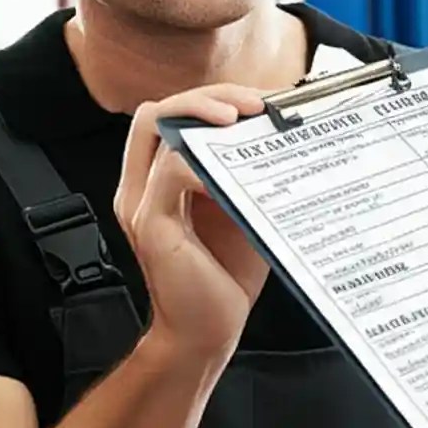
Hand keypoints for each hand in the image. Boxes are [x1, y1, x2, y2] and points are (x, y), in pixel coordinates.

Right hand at [113, 85, 270, 360]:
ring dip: (203, 115)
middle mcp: (143, 186)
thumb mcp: (242, 208)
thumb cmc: (228, 272)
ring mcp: (141, 205)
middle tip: (254, 105)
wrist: (208, 330)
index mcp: (161, 179)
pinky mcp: (152, 227)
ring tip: (245, 120)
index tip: (259, 101)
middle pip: (155, 111)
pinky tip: (235, 168)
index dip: (210, 97)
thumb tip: (286, 131)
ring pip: (153, 128)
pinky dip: (200, 160)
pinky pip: (168, 174)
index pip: (168, 114)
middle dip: (207, 96)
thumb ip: (246, 172)